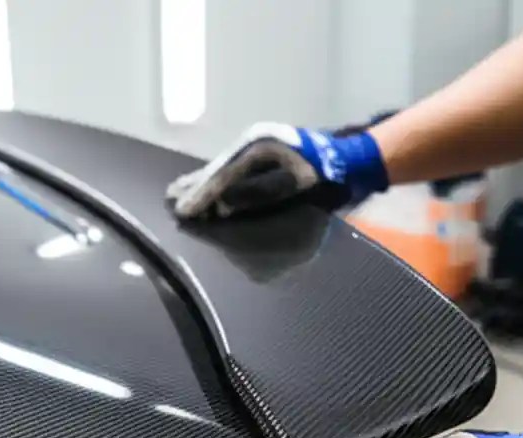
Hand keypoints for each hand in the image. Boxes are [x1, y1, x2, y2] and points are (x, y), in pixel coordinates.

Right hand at [166, 121, 388, 218]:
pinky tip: (208, 186)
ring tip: (179, 193)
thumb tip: (222, 204)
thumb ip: (255, 196)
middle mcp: (253, 142)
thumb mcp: (292, 188)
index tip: (182, 210)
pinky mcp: (264, 153)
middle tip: (170, 201)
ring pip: (223, 166)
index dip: (200, 195)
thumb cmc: (326, 178)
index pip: (221, 175)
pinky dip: (218, 178)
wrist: (353, 162)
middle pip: (216, 168)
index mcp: (258, 147)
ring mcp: (258, 145)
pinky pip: (233, 167)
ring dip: (203, 182)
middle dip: (195, 186)